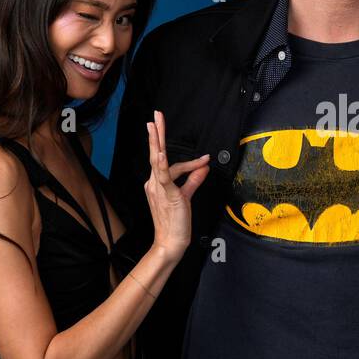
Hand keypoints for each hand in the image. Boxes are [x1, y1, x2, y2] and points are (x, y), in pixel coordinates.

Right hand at [145, 110, 209, 256]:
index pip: (168, 163)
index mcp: (157, 184)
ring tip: (155, 124)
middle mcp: (154, 183)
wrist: (170, 242)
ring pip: (157, 160)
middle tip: (155, 116)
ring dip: (157, 141)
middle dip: (155, 134)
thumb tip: (204, 167)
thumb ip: (193, 181)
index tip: (198, 155)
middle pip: (155, 153)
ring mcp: (158, 188)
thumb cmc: (176, 223)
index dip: (183, 157)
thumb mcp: (186, 197)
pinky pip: (164, 177)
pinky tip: (160, 154)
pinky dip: (162, 165)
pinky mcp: (167, 195)